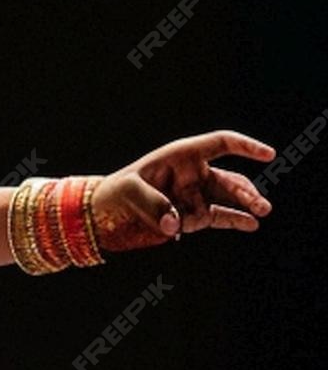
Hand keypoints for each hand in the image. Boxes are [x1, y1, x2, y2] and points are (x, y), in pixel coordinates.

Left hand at [93, 132, 274, 250]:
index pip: (220, 144)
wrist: (100, 214)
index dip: (245, 147)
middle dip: (245, 191)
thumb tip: (175, 225)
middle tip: (259, 205)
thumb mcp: (128, 191)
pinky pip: (216, 217)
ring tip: (260, 214)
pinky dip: (232, 220)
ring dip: (243, 206)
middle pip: (227, 179)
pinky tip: (250, 224)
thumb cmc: (113, 192)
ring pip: (224, 199)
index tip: (268, 155)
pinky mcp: (188, 216)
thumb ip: (153, 205)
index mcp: (181, 156)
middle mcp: (192, 174)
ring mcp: (192, 196)